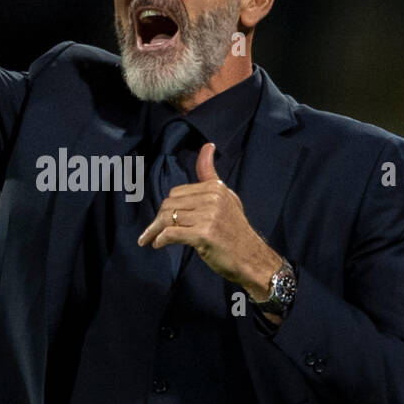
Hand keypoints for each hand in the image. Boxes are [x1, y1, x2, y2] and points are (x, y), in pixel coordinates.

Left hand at [138, 141, 280, 299]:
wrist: (251, 258)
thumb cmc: (235, 231)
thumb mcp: (227, 198)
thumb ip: (210, 175)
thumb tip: (208, 145)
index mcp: (215, 188)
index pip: (177, 192)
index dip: (167, 207)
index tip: (160, 220)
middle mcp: (212, 198)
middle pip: (170, 204)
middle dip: (159, 220)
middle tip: (153, 233)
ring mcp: (209, 215)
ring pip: (169, 218)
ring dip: (155, 231)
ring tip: (151, 239)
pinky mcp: (204, 234)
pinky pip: (172, 233)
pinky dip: (161, 239)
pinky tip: (159, 244)